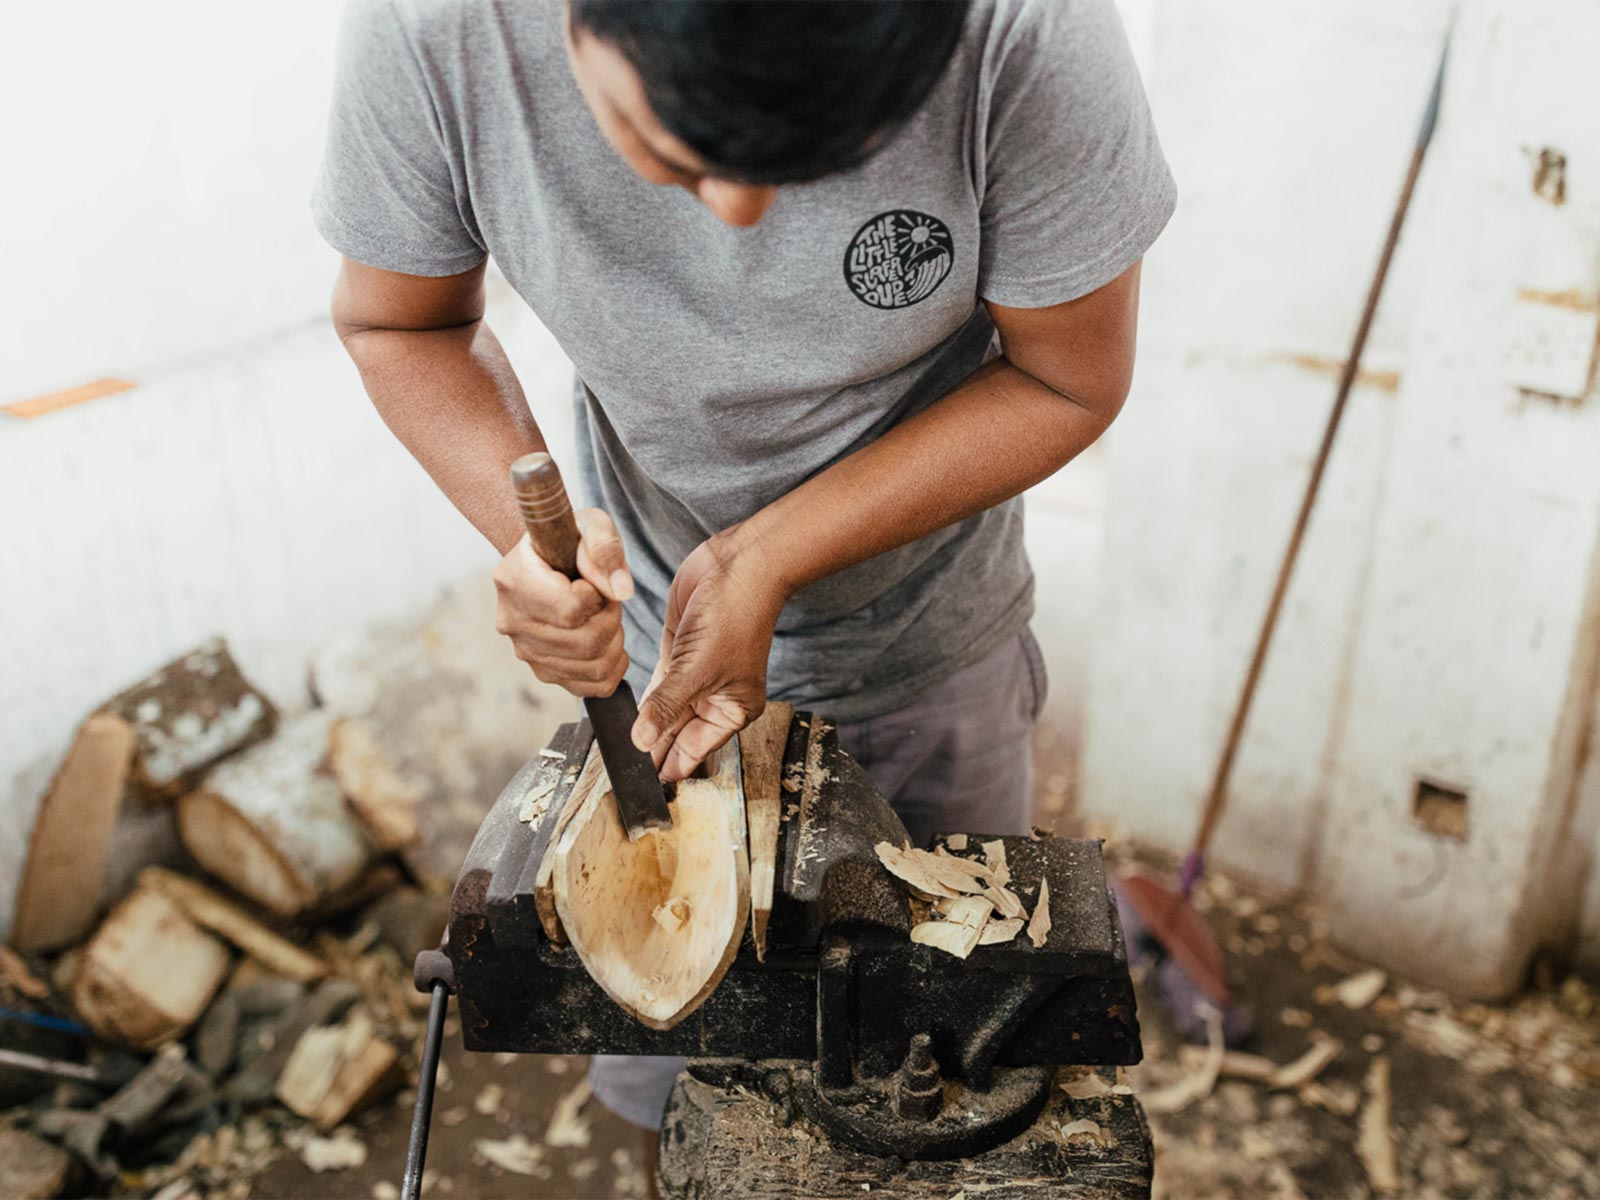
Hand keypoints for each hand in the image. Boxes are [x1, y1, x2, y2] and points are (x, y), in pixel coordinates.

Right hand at [493, 508, 633, 697]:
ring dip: (614, 641)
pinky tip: (608, 642)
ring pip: (593, 667)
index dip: (596, 596)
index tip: (591, 581)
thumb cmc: (569, 542)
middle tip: (606, 600)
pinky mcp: (543, 671)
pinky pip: (591, 687)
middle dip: (611, 619)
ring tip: (605, 617)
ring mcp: (526, 651)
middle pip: (585, 643)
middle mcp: (513, 622)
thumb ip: (605, 546)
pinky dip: (612, 667)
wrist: (546, 562)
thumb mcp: (590, 524)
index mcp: (514, 580)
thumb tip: (619, 592)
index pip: (570, 610)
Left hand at [632, 533, 787, 781]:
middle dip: (654, 751)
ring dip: (646, 728)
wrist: (738, 567)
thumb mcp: (696, 670)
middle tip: (620, 775)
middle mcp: (715, 698)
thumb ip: (665, 707)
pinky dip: (644, 702)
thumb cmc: (734, 617)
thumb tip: (641, 742)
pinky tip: (627, 721)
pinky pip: (658, 688)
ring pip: (665, 713)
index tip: (640, 787)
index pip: (694, 751)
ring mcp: (695, 677)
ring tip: (618, 756)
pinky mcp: (678, 655)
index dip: (668, 767)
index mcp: (732, 711)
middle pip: (678, 736)